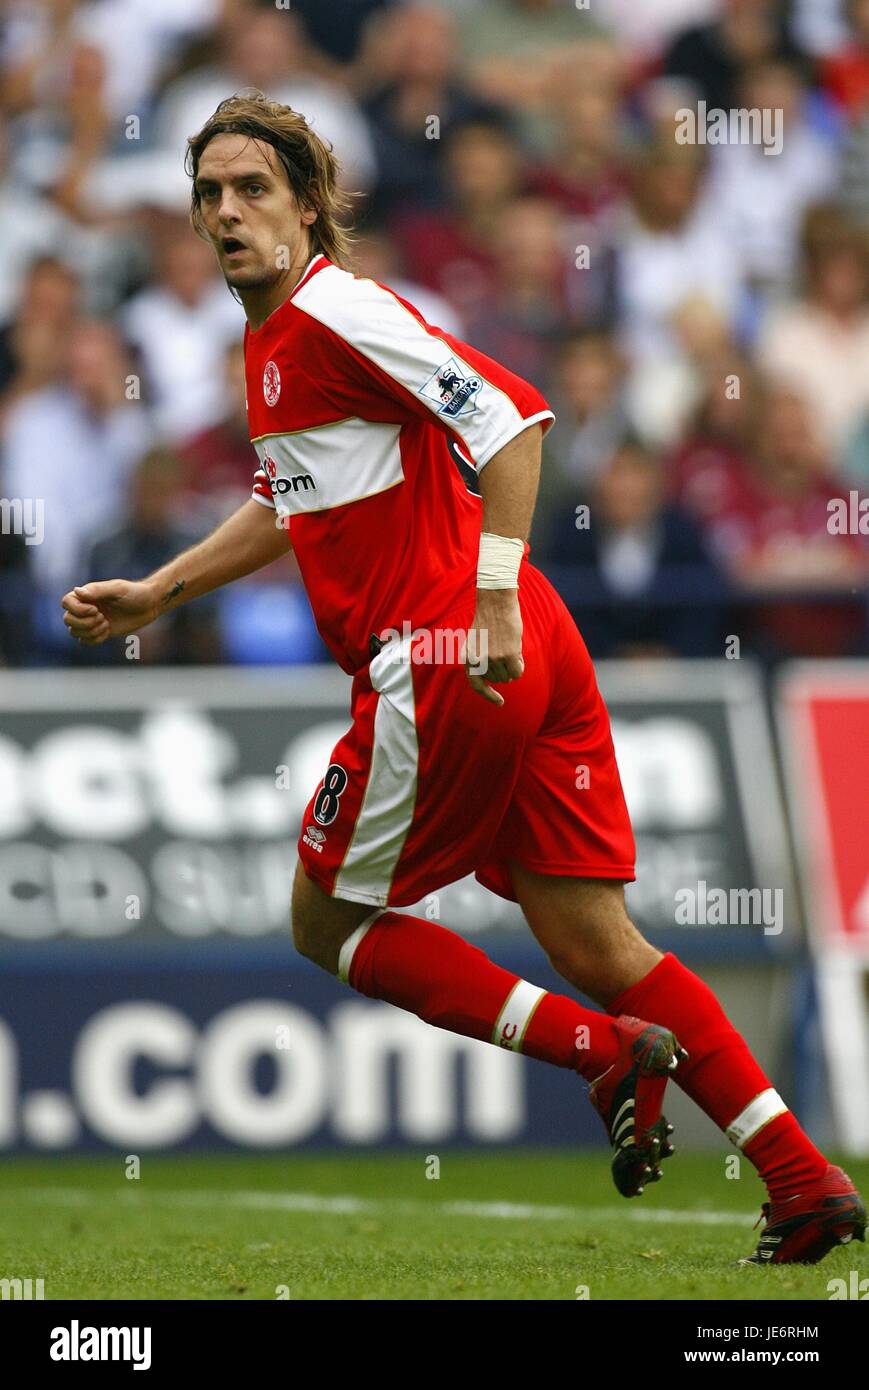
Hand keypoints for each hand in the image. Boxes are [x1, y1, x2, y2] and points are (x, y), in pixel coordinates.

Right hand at [61, 579, 159, 645]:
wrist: (150, 605)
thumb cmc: (135, 593)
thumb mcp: (118, 589)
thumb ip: (98, 591)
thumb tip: (77, 591)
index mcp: (87, 595)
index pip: (66, 602)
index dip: (77, 610)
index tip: (96, 610)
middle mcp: (86, 607)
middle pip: (67, 619)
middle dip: (85, 623)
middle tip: (103, 618)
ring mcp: (92, 621)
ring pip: (75, 632)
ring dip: (91, 632)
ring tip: (106, 624)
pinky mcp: (99, 632)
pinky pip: (85, 642)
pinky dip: (95, 640)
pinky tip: (108, 631)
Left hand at [465, 589, 523, 706]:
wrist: (496, 602)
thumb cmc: (488, 619)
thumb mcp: (474, 641)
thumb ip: (478, 659)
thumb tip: (490, 679)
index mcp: (468, 658)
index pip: (477, 685)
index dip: (489, 695)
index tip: (500, 702)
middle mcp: (478, 661)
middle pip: (498, 680)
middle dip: (504, 670)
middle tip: (504, 651)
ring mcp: (493, 659)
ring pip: (508, 676)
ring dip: (512, 666)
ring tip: (509, 647)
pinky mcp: (508, 655)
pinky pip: (518, 672)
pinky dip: (520, 666)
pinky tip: (517, 651)